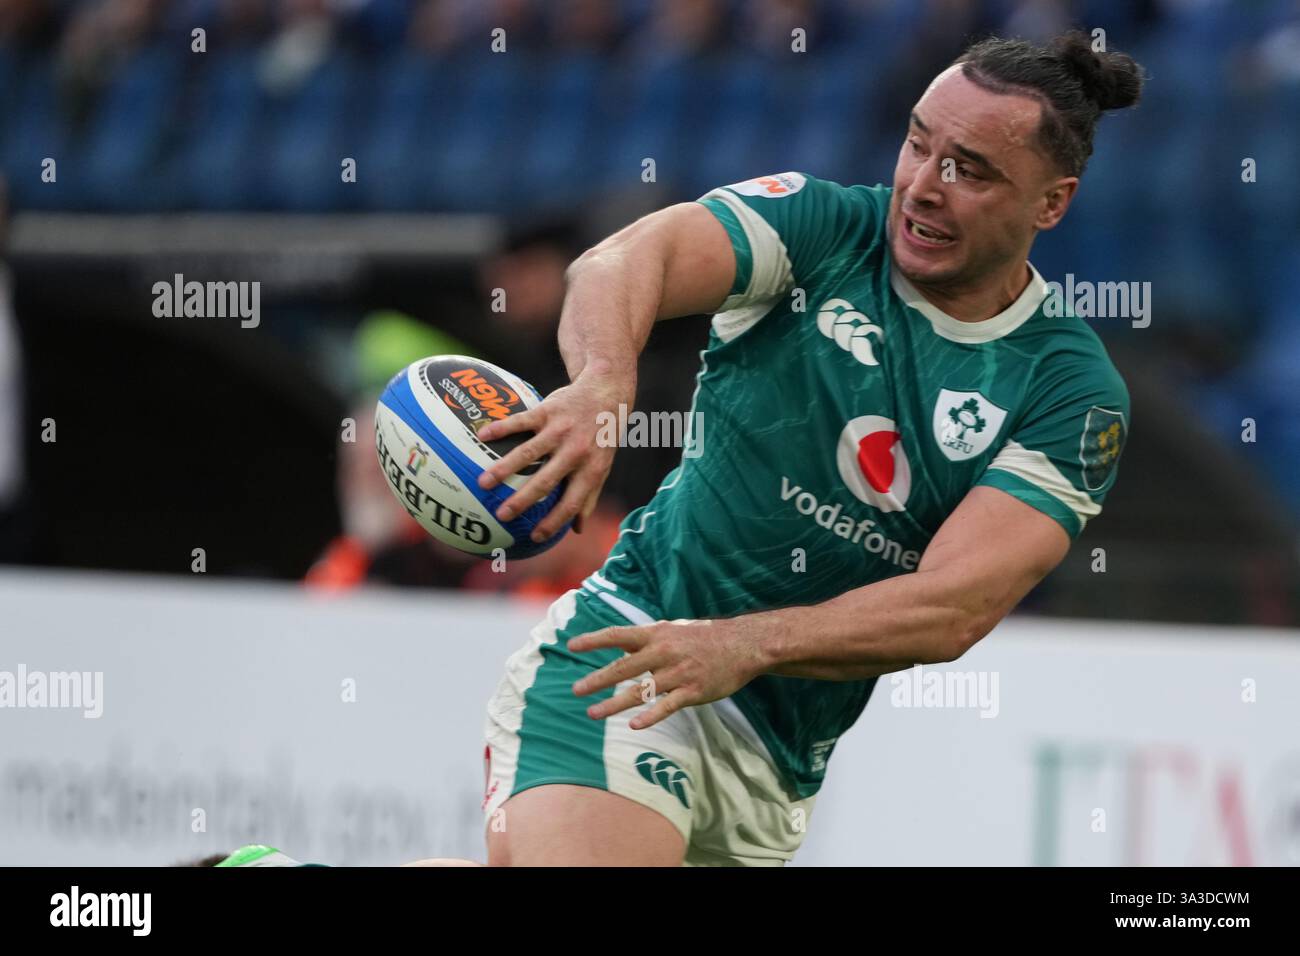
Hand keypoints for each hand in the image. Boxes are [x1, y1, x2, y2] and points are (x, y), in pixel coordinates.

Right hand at [476, 369, 628, 542]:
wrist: (607, 392)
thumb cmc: (602, 436)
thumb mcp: (602, 466)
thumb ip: (589, 497)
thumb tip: (576, 530)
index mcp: (590, 470)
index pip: (571, 502)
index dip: (554, 521)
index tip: (534, 536)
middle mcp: (575, 452)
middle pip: (545, 481)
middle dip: (522, 500)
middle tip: (500, 515)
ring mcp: (561, 430)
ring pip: (529, 452)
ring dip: (504, 468)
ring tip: (483, 483)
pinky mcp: (548, 411)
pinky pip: (521, 421)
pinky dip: (501, 428)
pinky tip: (481, 435)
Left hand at [568, 616, 772, 729]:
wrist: (744, 644)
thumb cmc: (704, 637)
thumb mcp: (673, 630)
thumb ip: (646, 640)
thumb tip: (618, 648)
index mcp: (657, 634)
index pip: (618, 635)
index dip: (594, 640)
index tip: (572, 645)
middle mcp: (664, 652)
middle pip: (623, 668)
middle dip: (597, 680)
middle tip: (575, 690)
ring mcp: (678, 673)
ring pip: (640, 691)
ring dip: (614, 704)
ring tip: (593, 713)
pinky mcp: (693, 691)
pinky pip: (667, 706)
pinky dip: (650, 716)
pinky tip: (633, 726)